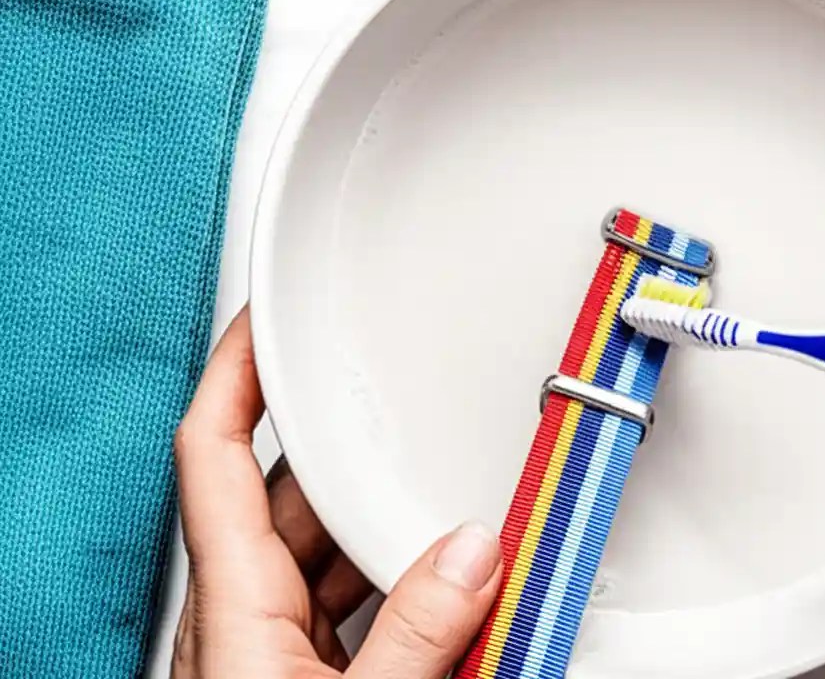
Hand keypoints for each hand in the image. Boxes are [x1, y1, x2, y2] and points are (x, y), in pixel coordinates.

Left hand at [171, 308, 501, 677]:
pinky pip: (334, 598)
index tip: (269, 321)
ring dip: (371, 518)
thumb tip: (471, 553)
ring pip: (314, 550)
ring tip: (435, 494)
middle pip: (281, 498)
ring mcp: (261, 648)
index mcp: (231, 606)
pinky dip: (381, 574)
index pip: (213, 453)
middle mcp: (236, 618)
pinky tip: (432, 580)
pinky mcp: (291, 673)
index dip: (235, 372)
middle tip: (397, 406)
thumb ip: (417, 631)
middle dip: (345, 450)